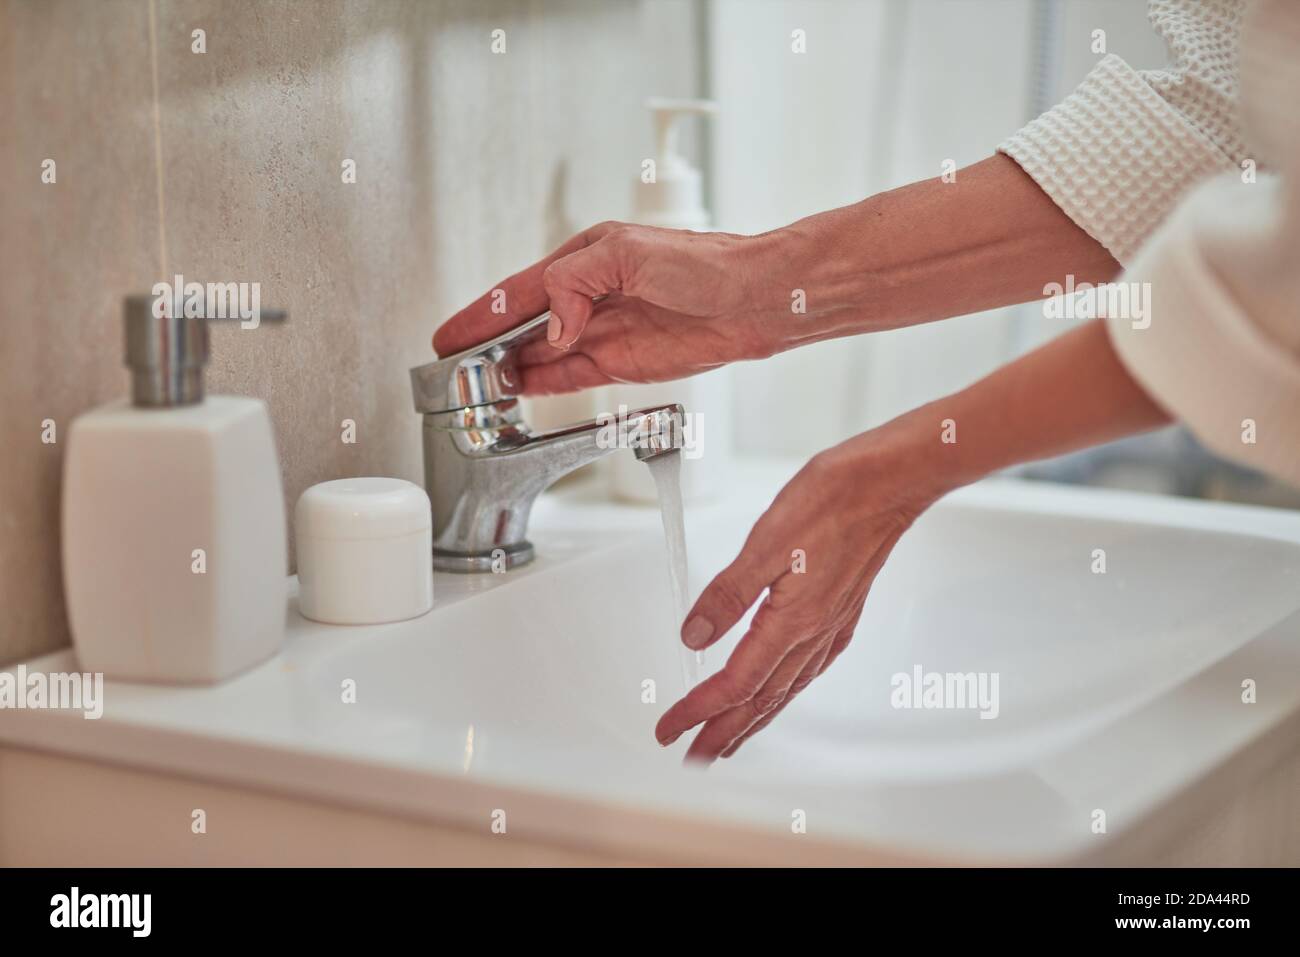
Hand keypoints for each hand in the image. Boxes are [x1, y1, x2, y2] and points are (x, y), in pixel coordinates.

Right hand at [432, 222, 797, 394]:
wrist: (754, 299)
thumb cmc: (707, 262)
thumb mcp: (627, 251)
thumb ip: (574, 284)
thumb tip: (552, 328)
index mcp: (585, 260)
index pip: (518, 292)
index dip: (481, 315)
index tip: (448, 336)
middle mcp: (590, 296)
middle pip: (524, 325)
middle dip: (486, 345)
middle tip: (451, 368)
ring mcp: (605, 331)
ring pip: (542, 353)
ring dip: (510, 367)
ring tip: (477, 384)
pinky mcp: (624, 362)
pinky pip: (570, 375)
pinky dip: (542, 382)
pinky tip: (520, 387)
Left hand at [654, 319, 1170, 762]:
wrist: (892, 480)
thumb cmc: (836, 500)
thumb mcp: (765, 541)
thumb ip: (728, 594)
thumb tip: (694, 636)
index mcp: (792, 621)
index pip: (734, 683)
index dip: (698, 710)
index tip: (670, 729)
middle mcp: (814, 634)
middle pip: (760, 701)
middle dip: (723, 734)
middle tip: (694, 756)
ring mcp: (832, 628)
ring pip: (784, 692)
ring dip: (753, 721)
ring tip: (728, 739)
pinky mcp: (841, 614)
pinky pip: (806, 672)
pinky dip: (783, 694)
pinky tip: (778, 692)